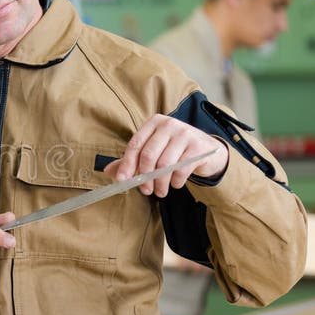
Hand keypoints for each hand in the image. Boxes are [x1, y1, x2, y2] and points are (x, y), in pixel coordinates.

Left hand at [103, 114, 228, 197]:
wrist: (207, 150)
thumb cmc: (174, 150)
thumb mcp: (153, 151)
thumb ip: (131, 160)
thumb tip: (108, 171)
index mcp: (154, 123)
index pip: (135, 144)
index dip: (127, 164)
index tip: (122, 180)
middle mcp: (169, 124)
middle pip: (149, 155)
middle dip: (144, 177)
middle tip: (146, 190)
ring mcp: (185, 134)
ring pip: (165, 165)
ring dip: (160, 183)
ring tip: (160, 191)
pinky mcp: (198, 147)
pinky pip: (181, 170)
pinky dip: (175, 182)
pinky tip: (175, 184)